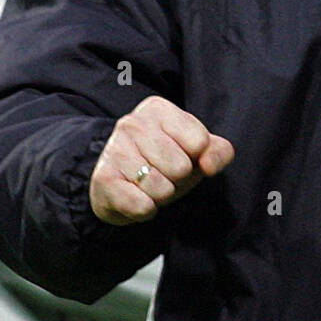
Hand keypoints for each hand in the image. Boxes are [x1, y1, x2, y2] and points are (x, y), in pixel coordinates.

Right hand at [89, 95, 234, 225]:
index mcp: (159, 110)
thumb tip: (209, 166)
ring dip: (161, 195)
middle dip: (177, 179)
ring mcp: (115, 150)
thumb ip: (217, 152)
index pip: (199, 142)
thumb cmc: (163, 163)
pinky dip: (145, 210)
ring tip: (148, 185)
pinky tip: (135, 197)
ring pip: (162, 188)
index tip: (180, 156)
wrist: (117, 185)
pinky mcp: (103, 179)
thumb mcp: (196, 152)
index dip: (195, 158)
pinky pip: (143, 206)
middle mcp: (133, 123)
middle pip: (181, 167)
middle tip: (162, 174)